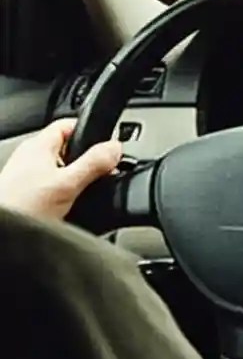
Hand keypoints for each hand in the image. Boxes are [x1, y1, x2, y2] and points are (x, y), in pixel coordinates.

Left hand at [0, 118, 122, 220]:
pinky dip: (63, 192)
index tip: (108, 147)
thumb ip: (94, 163)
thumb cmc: (21, 208)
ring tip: (82, 193)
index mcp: (37, 145)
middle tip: (100, 175)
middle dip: (87, 161)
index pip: (69, 124)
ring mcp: (24, 175)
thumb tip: (115, 148)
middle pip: (67, 148)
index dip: (91, 132)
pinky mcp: (23, 193)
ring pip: (60, 169)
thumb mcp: (68, 184)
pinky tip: (67, 206)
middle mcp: (28, 156)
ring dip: (75, 179)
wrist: (4, 233)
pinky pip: (51, 185)